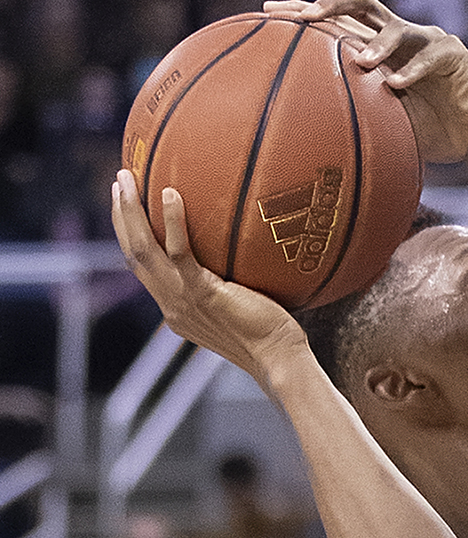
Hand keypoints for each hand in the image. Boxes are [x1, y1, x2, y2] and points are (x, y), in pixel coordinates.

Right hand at [110, 170, 310, 385]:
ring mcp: (182, 299)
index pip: (141, 268)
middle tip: (119, 181)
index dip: (130, 235)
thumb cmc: (272, 335)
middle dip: (121, 215)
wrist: (278, 358)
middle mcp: (171, 304)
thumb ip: (227, 288)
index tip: (127, 206)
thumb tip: (242, 260)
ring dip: (130, 211)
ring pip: (142, 249)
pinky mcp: (202, 293)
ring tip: (127, 178)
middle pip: (132, 253)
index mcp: (175, 308)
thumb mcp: (238, 310)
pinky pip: (180, 251)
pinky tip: (171, 193)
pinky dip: (173, 221)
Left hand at [265, 0, 467, 163]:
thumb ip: (360, 115)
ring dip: (375, 42)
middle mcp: (398, 36)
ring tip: (360, 61)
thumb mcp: (389, 123)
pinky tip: (397, 85)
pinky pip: (429, 57)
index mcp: (378, 48)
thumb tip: (310, 136)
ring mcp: (425, 41)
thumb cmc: (435, 130)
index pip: (336, 21)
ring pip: (393, 26)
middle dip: (328, 5)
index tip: (267, 13)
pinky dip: (412, 71)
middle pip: (358, 5)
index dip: (303, 13)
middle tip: (303, 17)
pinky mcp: (452, 54)